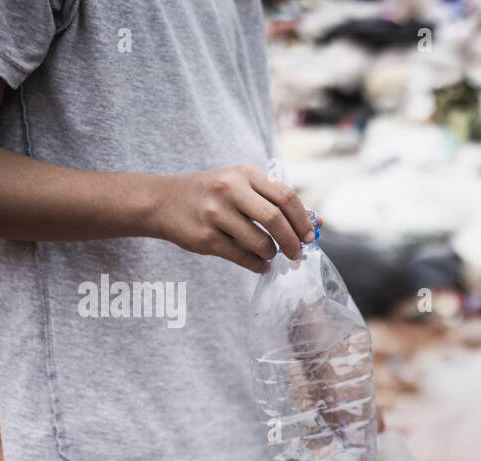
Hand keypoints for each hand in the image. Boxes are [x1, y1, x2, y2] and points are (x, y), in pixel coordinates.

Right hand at [147, 165, 315, 272]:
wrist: (162, 201)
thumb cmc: (212, 194)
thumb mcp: (242, 186)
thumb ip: (278, 201)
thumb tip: (318, 221)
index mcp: (244, 174)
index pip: (286, 196)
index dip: (303, 220)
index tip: (311, 237)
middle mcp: (229, 190)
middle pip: (276, 220)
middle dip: (293, 242)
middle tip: (297, 254)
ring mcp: (215, 213)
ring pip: (260, 243)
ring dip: (272, 254)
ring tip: (270, 255)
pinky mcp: (205, 238)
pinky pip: (242, 258)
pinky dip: (257, 265)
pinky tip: (259, 264)